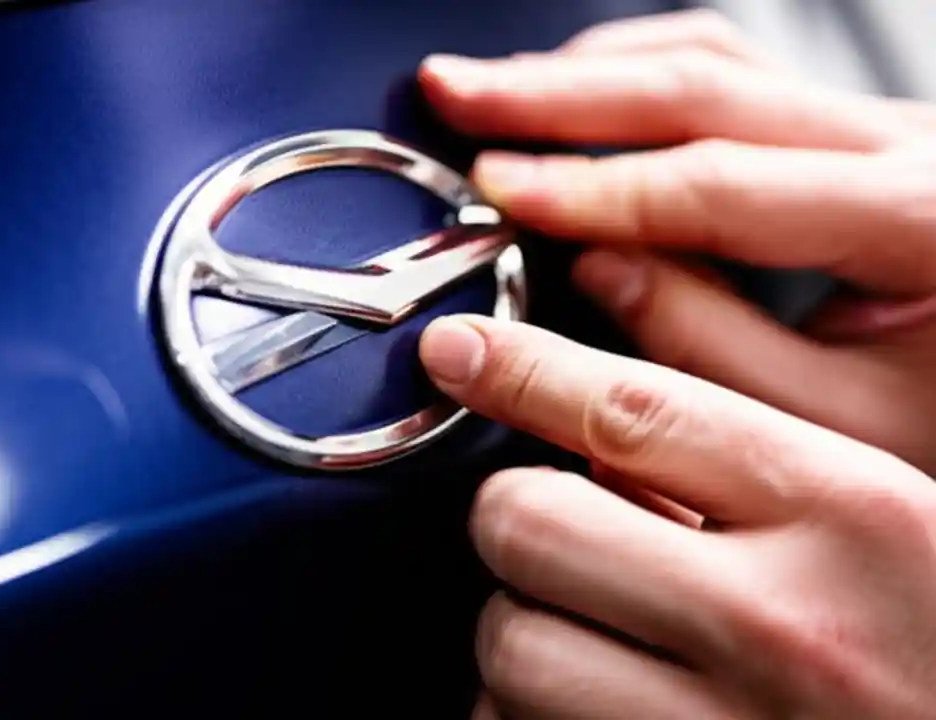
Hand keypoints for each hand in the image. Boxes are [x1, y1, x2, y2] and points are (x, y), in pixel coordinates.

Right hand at [418, 9, 935, 473]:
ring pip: (712, 59)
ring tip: (493, 91)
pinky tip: (574, 96)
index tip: (497, 189)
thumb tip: (598, 268)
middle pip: (703, 86)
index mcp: (920, 217)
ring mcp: (877, 127)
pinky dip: (634, 79)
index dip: (590, 185)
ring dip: (587, 73)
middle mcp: (905, 147)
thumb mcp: (838, 425)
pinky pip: (728, 74)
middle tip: (457, 92)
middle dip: (558, 92)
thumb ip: (711, 351)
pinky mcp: (846, 136)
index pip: (716, 181)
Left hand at [419, 315, 935, 718]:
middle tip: (558, 536)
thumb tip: (591, 448)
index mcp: (856, 516)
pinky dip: (527, 715)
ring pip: (511, 646)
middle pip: (529, 523)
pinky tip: (593, 701)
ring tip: (592, 635)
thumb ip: (757, 469)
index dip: (519, 369)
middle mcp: (784, 625)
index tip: (461, 354)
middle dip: (519, 519)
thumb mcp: (894, 519)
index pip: (631, 409)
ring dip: (525, 629)